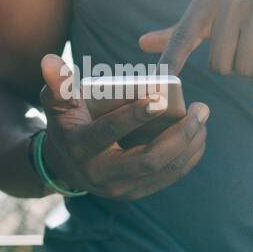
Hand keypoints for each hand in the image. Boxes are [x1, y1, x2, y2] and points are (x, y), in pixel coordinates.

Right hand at [37, 54, 208, 200]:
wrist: (65, 165)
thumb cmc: (66, 124)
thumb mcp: (57, 103)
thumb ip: (58, 83)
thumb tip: (50, 59)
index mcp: (80, 148)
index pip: (109, 132)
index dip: (134, 116)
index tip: (161, 98)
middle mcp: (100, 174)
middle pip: (149, 159)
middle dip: (180, 135)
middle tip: (200, 109)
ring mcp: (120, 189)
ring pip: (164, 169)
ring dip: (190, 144)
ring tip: (202, 118)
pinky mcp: (135, 193)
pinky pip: (168, 177)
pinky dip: (188, 157)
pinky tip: (199, 137)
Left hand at [139, 0, 252, 86]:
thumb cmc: (249, 0)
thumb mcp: (212, 8)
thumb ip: (181, 31)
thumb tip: (142, 43)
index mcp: (208, 0)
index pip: (182, 37)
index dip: (170, 63)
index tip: (157, 85)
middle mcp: (231, 2)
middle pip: (219, 65)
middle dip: (231, 67)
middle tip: (243, 52)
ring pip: (244, 68)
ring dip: (252, 71)